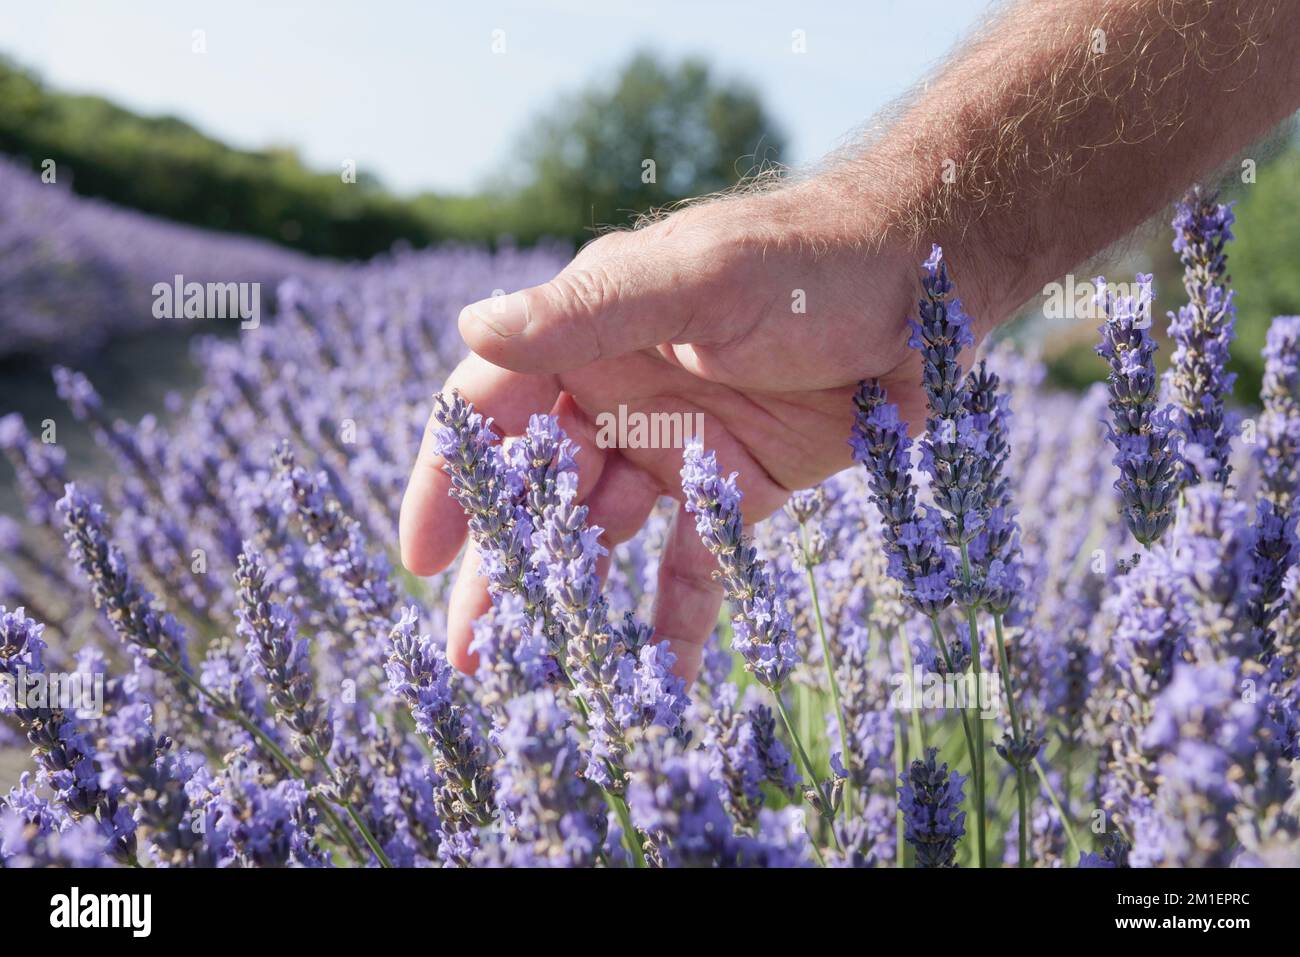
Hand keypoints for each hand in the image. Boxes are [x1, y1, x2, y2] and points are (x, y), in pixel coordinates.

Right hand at [399, 182, 991, 681]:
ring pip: (606, 537)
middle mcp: (620, 395)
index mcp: (590, 336)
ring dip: (574, 601)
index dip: (450, 481)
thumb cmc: (805, 262)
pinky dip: (674, 622)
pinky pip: (695, 565)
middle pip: (541, 491)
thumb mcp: (696, 280)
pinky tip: (656, 684)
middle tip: (471, 655)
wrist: (924, 286)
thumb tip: (471, 326)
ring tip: (542, 677)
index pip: (493, 410)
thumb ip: (589, 310)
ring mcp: (678, 447)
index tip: (422, 554)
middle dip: (503, 568)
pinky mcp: (740, 489)